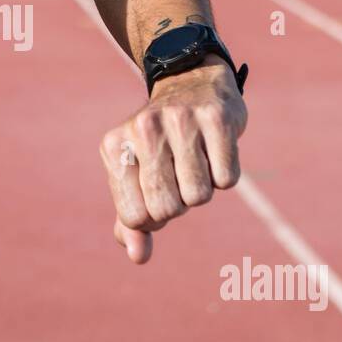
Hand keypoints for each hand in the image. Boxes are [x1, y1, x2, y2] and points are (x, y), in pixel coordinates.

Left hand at [98, 57, 247, 263]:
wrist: (191, 84)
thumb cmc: (160, 145)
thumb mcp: (136, 177)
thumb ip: (133, 222)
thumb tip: (138, 256)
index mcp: (114, 147)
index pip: (134, 217)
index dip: (152, 218)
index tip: (156, 194)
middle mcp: (142, 129)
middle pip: (166, 209)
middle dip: (178, 205)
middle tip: (178, 177)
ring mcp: (179, 120)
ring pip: (199, 196)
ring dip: (202, 189)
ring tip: (196, 161)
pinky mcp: (217, 117)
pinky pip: (227, 179)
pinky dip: (225, 174)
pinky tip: (215, 150)